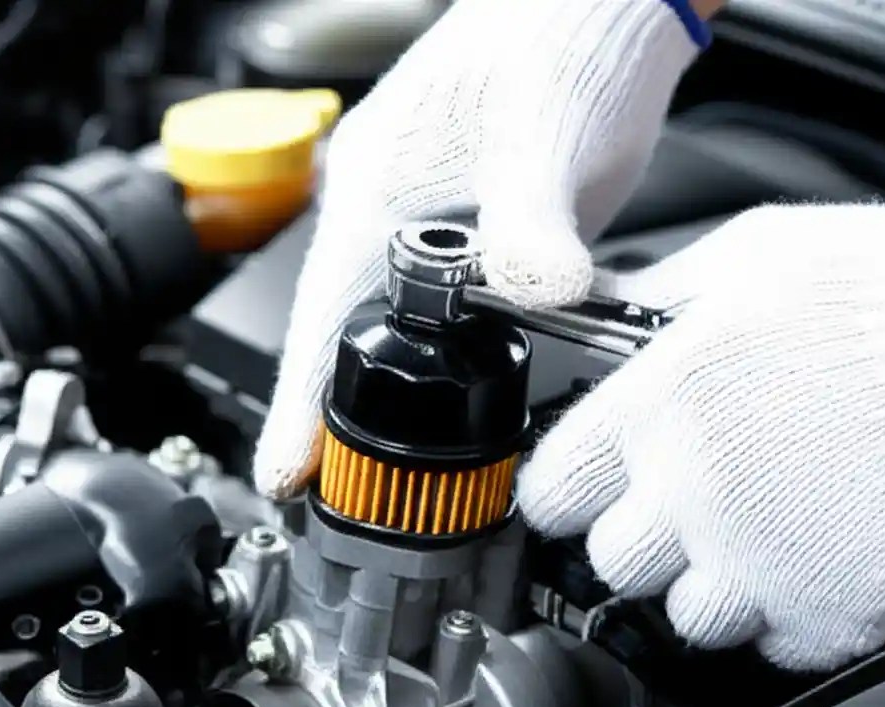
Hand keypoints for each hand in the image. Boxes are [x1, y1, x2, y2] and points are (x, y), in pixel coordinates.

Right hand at [254, 0, 707, 496]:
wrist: (599, 7)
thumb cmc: (562, 48)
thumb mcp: (544, 142)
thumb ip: (533, 224)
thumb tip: (540, 289)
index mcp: (377, 192)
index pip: (322, 321)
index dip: (300, 404)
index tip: (285, 471)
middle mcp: (383, 205)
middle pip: (342, 326)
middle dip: (331, 406)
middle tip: (334, 481)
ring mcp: (421, 212)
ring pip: (388, 314)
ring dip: (385, 379)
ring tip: (381, 450)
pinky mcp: (468, 218)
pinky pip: (435, 297)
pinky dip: (437, 344)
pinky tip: (454, 372)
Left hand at [518, 186, 884, 670]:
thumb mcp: (744, 256)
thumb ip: (655, 298)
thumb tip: (605, 305)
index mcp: (656, 408)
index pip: (551, 492)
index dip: (565, 488)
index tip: (581, 486)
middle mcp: (697, 495)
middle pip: (612, 560)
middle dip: (638, 532)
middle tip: (683, 499)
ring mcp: (768, 562)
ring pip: (687, 614)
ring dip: (709, 579)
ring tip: (758, 525)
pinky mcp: (839, 609)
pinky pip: (774, 641)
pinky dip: (785, 609)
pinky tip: (814, 550)